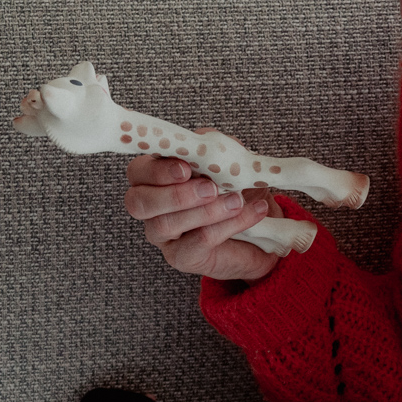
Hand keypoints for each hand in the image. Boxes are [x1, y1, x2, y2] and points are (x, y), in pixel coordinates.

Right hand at [124, 154, 283, 281]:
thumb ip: (216, 150)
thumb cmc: (237, 191)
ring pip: (166, 224)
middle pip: (138, 203)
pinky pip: (196, 242)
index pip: (138, 172)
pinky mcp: (181, 257)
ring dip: (205, 211)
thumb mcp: (229, 163)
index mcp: (155, 178)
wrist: (263, 229)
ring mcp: (163, 236)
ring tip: (237, 201)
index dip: (157, 170)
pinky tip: (251, 213)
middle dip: (174, 194)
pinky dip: (227, 225)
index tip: (186, 169)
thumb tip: (207, 144)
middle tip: (210, 189)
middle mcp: (151, 208)